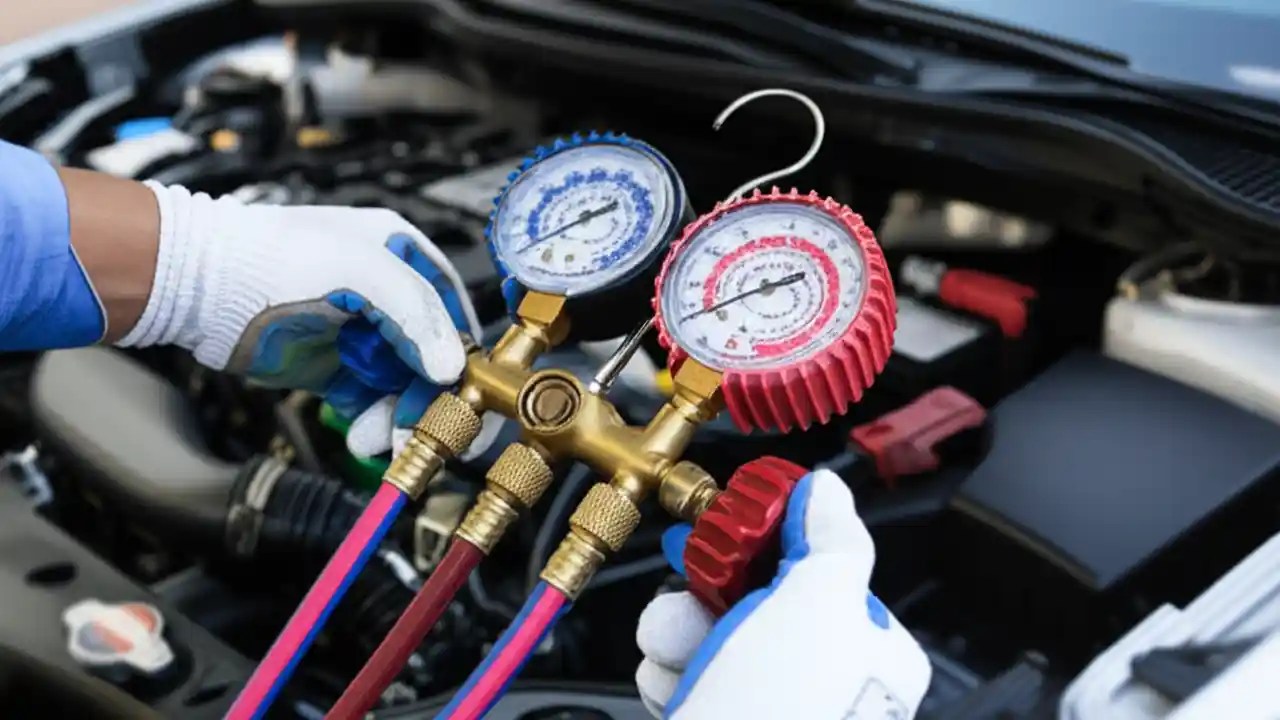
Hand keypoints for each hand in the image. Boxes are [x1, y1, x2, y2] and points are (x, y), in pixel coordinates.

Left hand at [118, 184, 498, 458]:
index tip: (475, 399)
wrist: (195, 284)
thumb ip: (414, 312)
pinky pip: (372, 406)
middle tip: (437, 436)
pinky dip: (377, 426)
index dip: (468, 358)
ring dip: (403, 420)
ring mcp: (361, 335)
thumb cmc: (268, 256)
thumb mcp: (357, 268)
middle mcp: (389, 297)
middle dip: (435, 400)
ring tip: (384, 441)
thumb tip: (452, 367)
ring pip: (405, 389)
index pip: (454, 315)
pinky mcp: (334, 370)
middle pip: (435, 359)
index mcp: (404, 256)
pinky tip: (366, 438)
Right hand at [635, 470, 931, 718]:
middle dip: (708, 588)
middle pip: (753, 596)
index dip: (768, 540)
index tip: (731, 521)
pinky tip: (671, 685)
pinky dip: (667, 673)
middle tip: (691, 583)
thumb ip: (828, 539)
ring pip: (709, 632)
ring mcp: (767, 705)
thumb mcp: (819, 604)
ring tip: (675, 648)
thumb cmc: (785, 717)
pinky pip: (684, 674)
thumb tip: (827, 492)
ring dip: (678, 630)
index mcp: (867, 649)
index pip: (817, 566)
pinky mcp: (718, 718)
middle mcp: (822, 679)